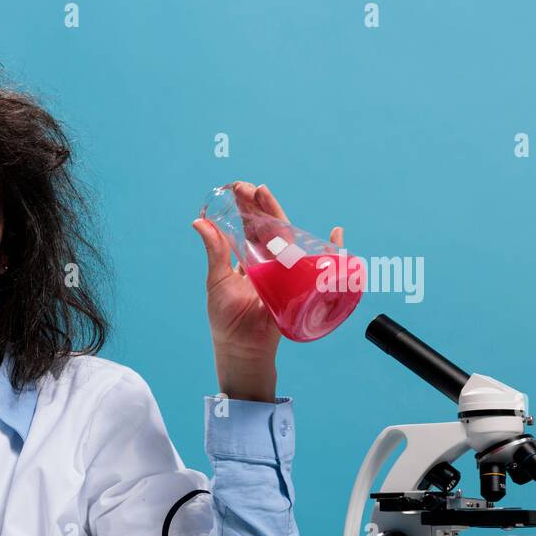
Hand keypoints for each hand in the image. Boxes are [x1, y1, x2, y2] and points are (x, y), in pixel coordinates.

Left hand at [192, 181, 343, 400]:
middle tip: (249, 187)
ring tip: (266, 193)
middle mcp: (268, 262)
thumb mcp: (217, 280)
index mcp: (248, 259)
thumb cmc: (227, 318)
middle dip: (259, 205)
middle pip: (267, 226)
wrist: (240, 348)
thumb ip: (214, 251)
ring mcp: (284, 271)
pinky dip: (333, 250)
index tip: (237, 188)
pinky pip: (319, 266)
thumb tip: (199, 221)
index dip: (245, 207)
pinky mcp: (297, 286)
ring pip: (285, 238)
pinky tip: (336, 234)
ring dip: (278, 214)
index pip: (248, 226)